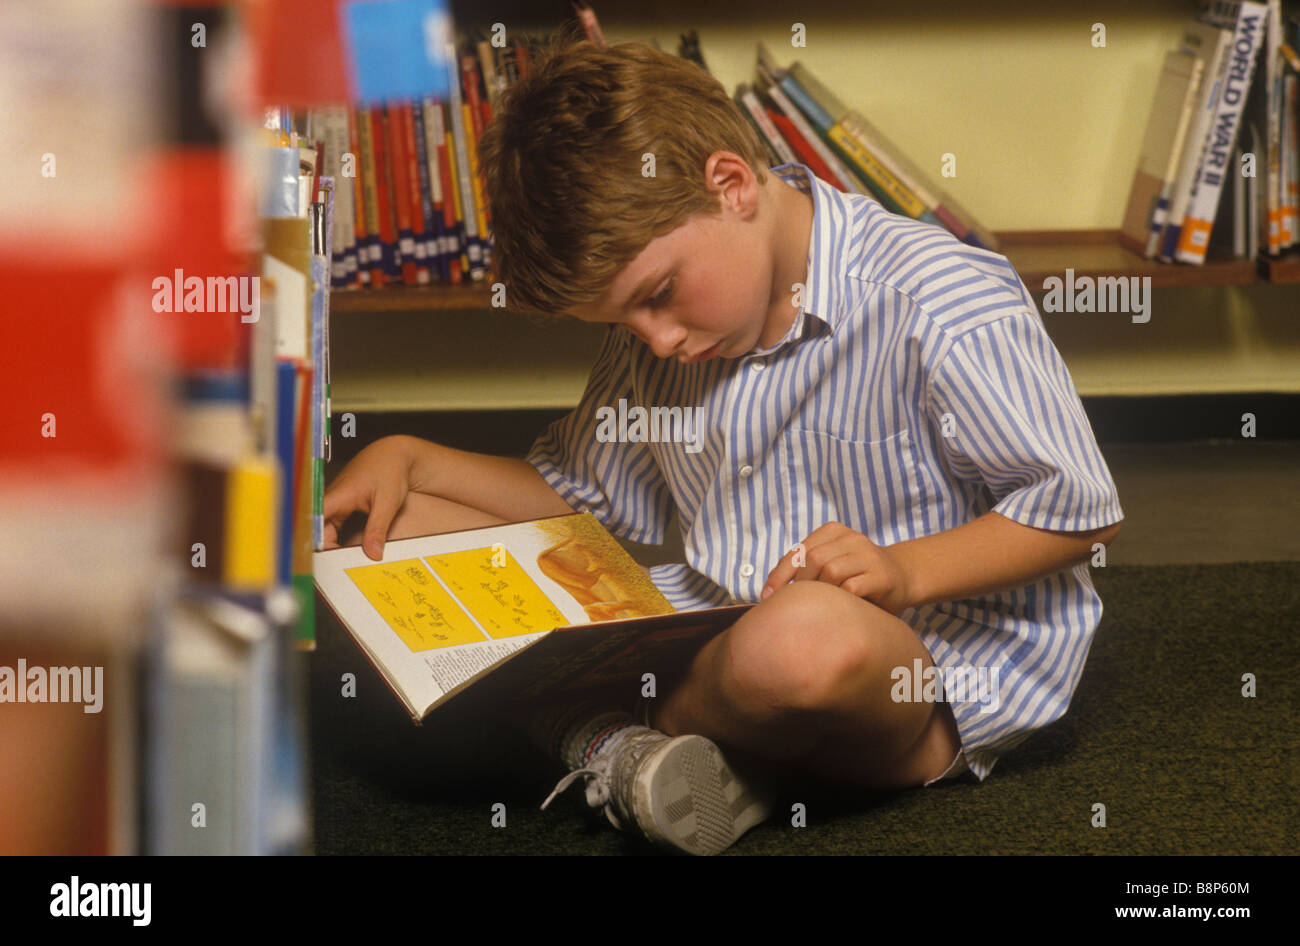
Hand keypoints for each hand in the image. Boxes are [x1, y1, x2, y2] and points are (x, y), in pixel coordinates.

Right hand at [322, 436, 416, 560]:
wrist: (396, 454)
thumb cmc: (390, 470)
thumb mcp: (388, 501)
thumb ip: (378, 528)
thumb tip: (372, 554)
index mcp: (337, 496)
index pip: (314, 523)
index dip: (315, 544)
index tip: (325, 564)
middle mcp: (331, 500)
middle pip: (317, 531)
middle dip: (325, 551)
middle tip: (338, 572)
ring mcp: (335, 503)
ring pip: (325, 530)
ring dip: (332, 546)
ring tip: (342, 566)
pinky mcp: (342, 507)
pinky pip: (333, 527)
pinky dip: (339, 539)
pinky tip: (348, 552)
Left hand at [759, 521, 912, 614]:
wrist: (902, 577)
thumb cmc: (857, 576)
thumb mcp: (832, 562)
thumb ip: (806, 568)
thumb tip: (769, 590)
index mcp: (834, 531)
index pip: (798, 550)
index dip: (779, 574)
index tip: (768, 595)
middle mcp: (852, 538)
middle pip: (813, 558)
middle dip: (800, 584)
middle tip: (797, 605)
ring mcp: (869, 556)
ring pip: (831, 571)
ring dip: (821, 591)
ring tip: (820, 606)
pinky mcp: (881, 576)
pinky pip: (852, 588)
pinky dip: (840, 599)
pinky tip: (840, 609)